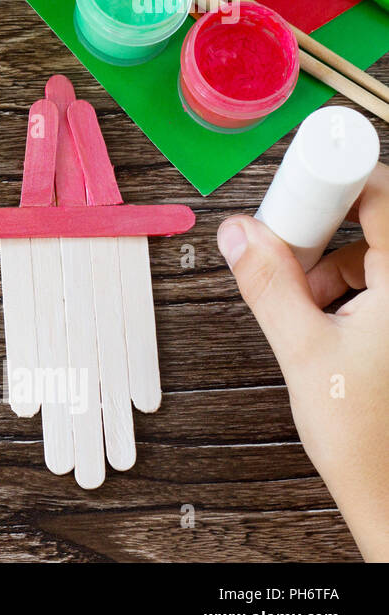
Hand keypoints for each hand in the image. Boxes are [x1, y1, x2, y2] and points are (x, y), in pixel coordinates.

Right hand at [218, 164, 388, 561]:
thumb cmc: (365, 435)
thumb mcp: (303, 350)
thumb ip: (269, 283)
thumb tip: (240, 233)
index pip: (382, 194)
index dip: (335, 180)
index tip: (296, 188)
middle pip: (372, 222)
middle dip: (320, 234)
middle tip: (286, 259)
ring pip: (371, 255)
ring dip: (328, 267)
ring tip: (301, 310)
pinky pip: (377, 283)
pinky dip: (344, 291)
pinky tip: (320, 323)